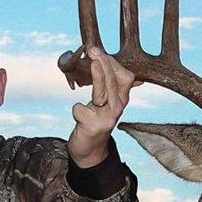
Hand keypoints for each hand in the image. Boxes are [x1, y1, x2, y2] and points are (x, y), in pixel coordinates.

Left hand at [67, 48, 139, 167]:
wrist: (90, 150)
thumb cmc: (95, 120)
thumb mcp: (106, 102)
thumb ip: (107, 84)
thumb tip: (102, 59)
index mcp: (121, 100)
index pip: (125, 77)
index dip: (112, 63)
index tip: (98, 51)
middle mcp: (117, 109)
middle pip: (114, 82)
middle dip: (104, 64)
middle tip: (93, 50)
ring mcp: (106, 119)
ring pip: (102, 93)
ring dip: (98, 77)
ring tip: (93, 62)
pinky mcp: (92, 127)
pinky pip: (81, 110)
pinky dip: (77, 109)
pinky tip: (78, 114)